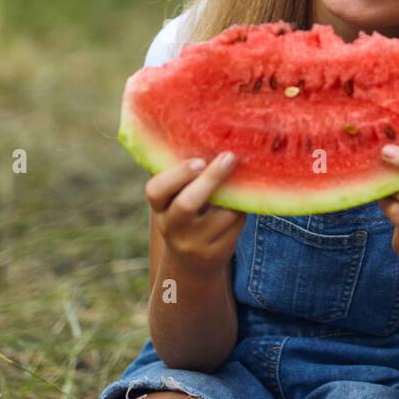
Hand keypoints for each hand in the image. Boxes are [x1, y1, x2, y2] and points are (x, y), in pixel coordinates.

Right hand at [145, 153, 246, 277]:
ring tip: (239, 183)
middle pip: (187, 204)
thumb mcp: (178, 200)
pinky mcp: (215, 254)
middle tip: (229, 157)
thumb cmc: (188, 216)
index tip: (199, 160)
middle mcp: (172, 227)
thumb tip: (211, 135)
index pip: (156, 190)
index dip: (177, 175)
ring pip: (221, 214)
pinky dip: (242, 211)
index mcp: (160, 208)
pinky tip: (242, 204)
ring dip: (235, 196)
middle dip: (210, 179)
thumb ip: (185, 177)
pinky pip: (235, 226)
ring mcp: (193, 244)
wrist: (193, 262)